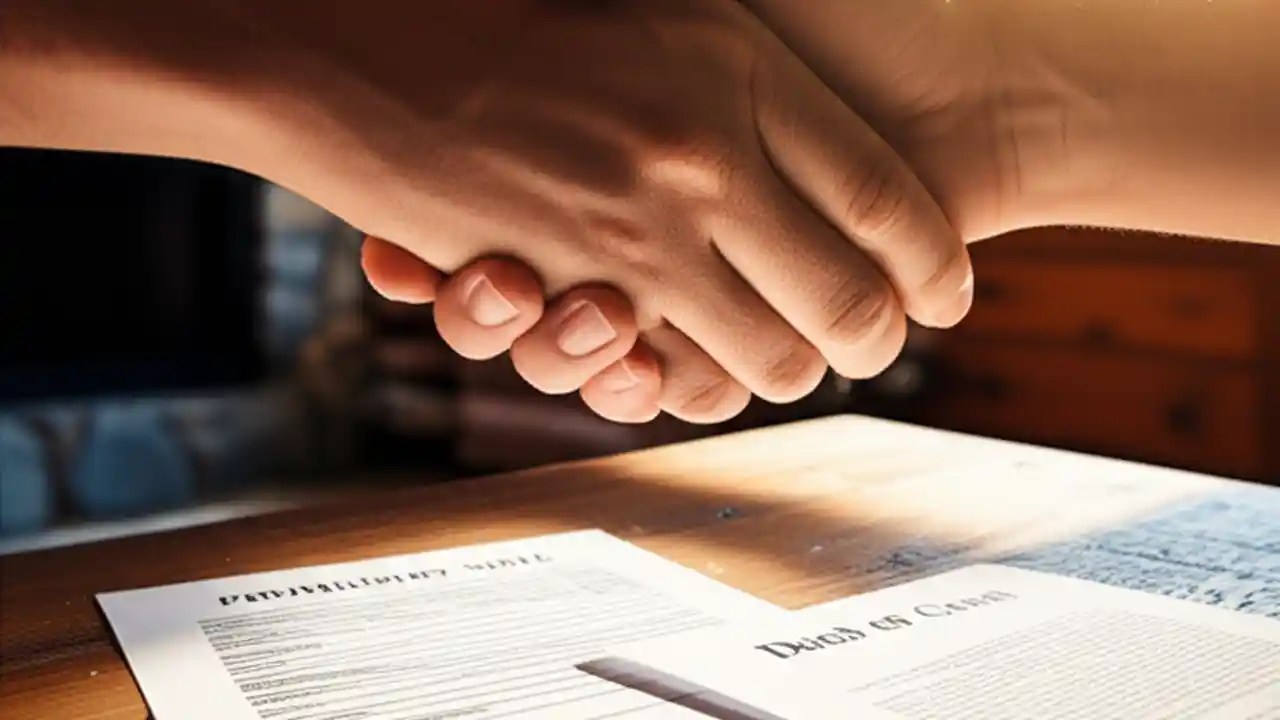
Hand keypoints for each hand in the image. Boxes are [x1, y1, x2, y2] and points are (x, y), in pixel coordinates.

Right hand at [234, 0, 973, 422]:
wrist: (335, 32)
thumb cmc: (505, 6)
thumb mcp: (666, 4)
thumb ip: (750, 66)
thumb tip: (830, 142)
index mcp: (739, 71)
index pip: (888, 200)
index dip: (934, 263)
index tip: (950, 295)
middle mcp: (702, 159)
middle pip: (850, 304)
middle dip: (872, 339)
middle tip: (869, 339)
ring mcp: (632, 232)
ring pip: (770, 360)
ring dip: (780, 369)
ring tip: (776, 352)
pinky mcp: (562, 288)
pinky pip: (670, 380)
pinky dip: (690, 384)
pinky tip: (683, 358)